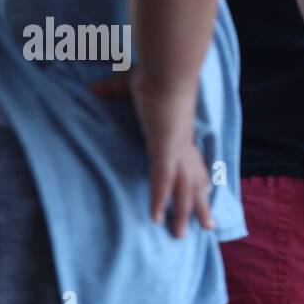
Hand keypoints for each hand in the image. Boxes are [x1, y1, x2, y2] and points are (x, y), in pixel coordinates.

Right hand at [92, 70, 213, 236]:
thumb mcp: (132, 83)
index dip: (199, 178)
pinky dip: (160, 200)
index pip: (193, 161)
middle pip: (195, 181)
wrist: (166, 67)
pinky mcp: (164, 148)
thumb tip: (94, 88)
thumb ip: (114, 89)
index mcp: (180, 131)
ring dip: (182, 213)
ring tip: (181, 236)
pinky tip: (156, 219)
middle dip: (200, 205)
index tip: (206, 192)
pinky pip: (162, 181)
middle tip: (208, 226)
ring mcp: (175, 148)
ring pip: (183, 189)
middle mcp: (183, 144)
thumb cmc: (154, 72)